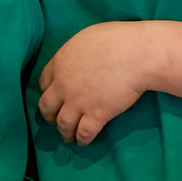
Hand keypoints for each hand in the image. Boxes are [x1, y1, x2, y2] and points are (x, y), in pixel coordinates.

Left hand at [38, 21, 151, 145]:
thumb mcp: (86, 38)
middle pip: (47, 106)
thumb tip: (78, 60)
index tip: (52, 99)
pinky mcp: (97, 114)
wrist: (137, 54)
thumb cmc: (117, 39)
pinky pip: (84, 133)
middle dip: (49, 116)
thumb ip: (75, 53)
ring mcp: (79, 101)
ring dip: (64, 132)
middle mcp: (64, 84)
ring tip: (68, 137)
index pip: (44, 82)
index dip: (46, 93)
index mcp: (60, 62)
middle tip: (54, 120)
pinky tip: (83, 142)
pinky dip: (82, 139)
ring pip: (63, 124)